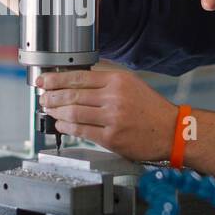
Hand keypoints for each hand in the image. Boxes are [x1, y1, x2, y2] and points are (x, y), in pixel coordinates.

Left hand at [37, 69, 176, 162]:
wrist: (172, 131)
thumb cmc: (151, 109)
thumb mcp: (131, 84)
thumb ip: (106, 82)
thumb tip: (76, 83)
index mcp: (117, 80)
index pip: (79, 77)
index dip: (57, 79)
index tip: (44, 80)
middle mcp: (114, 97)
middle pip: (73, 94)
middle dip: (52, 96)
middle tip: (43, 97)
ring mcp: (112, 118)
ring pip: (74, 113)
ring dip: (56, 112)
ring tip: (49, 110)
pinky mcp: (111, 138)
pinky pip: (82, 131)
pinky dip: (67, 127)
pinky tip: (61, 125)